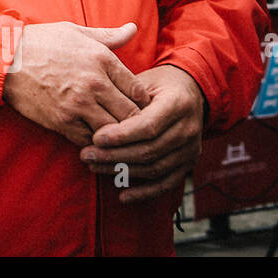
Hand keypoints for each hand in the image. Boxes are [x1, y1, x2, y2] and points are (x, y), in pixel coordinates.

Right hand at [2, 22, 150, 146]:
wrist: (3, 59)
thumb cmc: (40, 42)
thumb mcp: (75, 32)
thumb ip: (108, 35)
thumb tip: (133, 27)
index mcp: (101, 59)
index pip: (139, 91)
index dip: (142, 102)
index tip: (135, 105)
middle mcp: (94, 83)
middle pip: (131, 115)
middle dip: (134, 122)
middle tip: (131, 126)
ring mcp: (77, 104)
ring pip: (113, 131)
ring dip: (115, 135)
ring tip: (113, 134)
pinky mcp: (61, 121)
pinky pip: (89, 139)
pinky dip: (93, 141)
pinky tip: (92, 136)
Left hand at [79, 65, 205, 202]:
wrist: (189, 91)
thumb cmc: (158, 84)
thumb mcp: (143, 81)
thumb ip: (125, 96)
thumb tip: (96, 114)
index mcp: (178, 104)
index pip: (148, 126)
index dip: (121, 135)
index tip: (96, 138)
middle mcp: (188, 129)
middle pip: (150, 150)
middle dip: (115, 156)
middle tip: (86, 155)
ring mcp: (191, 149)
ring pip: (155, 168)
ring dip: (122, 172)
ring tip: (94, 166)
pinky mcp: (188, 164)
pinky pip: (167, 183)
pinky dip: (145, 192)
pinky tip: (123, 196)